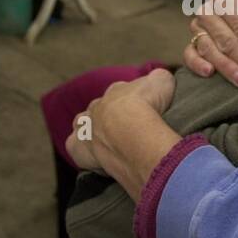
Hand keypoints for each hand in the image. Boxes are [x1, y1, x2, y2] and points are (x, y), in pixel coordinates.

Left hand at [68, 69, 181, 199]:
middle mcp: (97, 107)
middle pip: (100, 108)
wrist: (132, 130)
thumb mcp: (162, 81)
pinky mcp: (79, 148)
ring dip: (91, 130)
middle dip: (109, 116)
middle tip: (126, 129)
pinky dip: (82, 151)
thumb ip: (159, 79)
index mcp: (117, 90)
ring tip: (107, 141)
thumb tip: (159, 80)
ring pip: (82, 124)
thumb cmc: (148, 105)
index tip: (141, 107)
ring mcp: (86, 127)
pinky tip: (95, 158)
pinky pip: (75, 147)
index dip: (130, 100)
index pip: (120, 91)